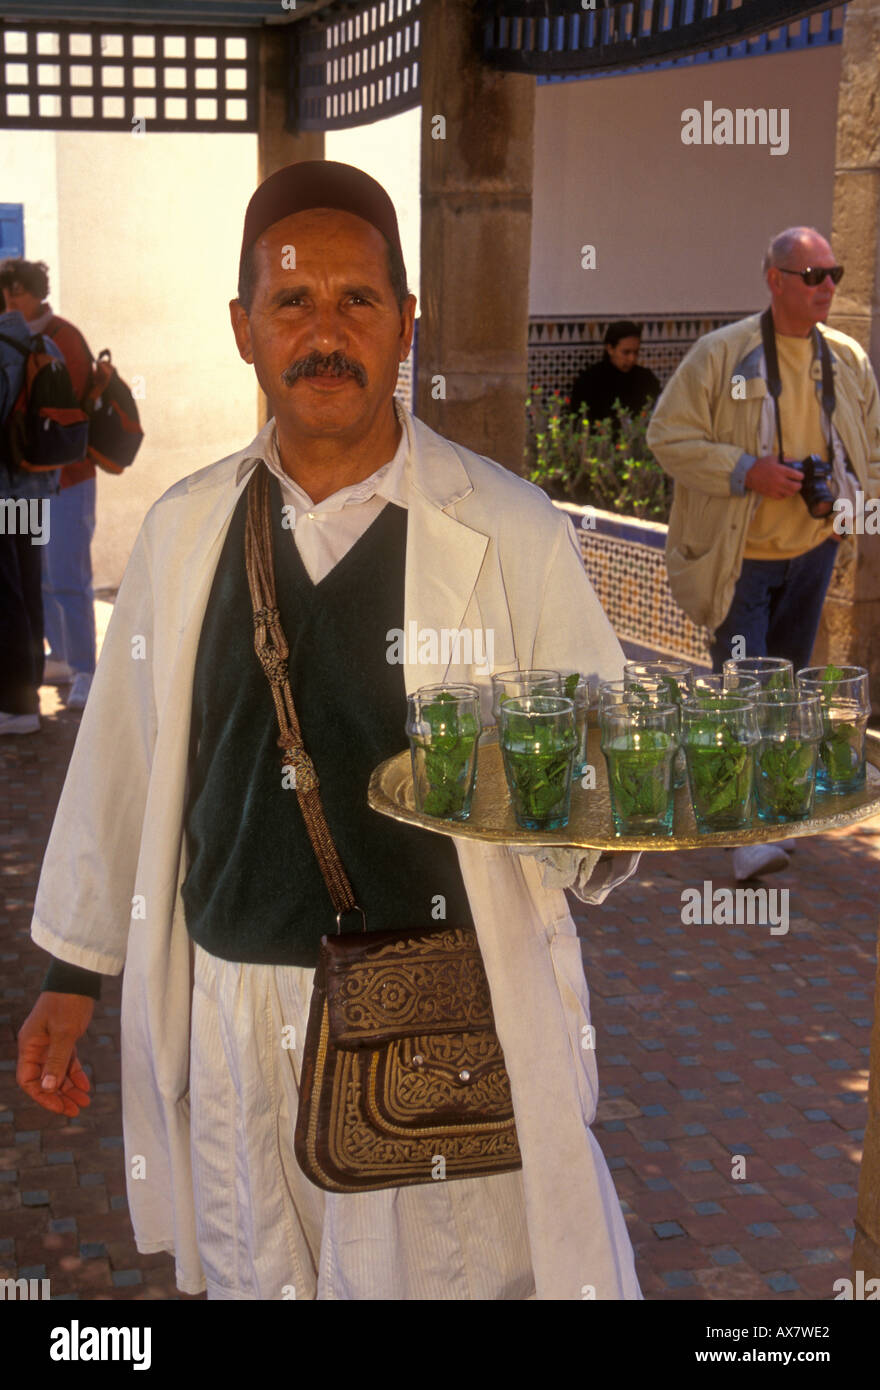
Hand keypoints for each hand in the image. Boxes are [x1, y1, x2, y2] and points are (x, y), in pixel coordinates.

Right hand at [17, 992, 93, 1116]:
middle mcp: (36, 1047)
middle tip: (76, 1110)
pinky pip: (66, 1062)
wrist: (78, 979)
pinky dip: (74, 1074)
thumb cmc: (68, 1002)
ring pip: (56, 1072)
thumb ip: (56, 1060)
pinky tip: (85, 1085)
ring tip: (85, 1102)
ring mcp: (49, 1043)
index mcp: (29, 1046)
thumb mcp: (64, 1033)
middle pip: (44, 1079)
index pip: (29, 1080)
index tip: (60, 1107)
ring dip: (69, 1088)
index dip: (43, 1097)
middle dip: (59, 1096)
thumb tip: (48, 1088)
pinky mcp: (62, 1038)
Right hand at [744, 455, 802, 498]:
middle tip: (797, 482)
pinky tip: (782, 490)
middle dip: (799, 484)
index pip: (798, 475)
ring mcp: (775, 488)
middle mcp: (780, 480)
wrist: (748, 474)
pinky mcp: (771, 494)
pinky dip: (784, 494)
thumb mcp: (773, 458)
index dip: (801, 475)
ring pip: (790, 493)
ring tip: (790, 487)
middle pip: (796, 487)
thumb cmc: (761, 465)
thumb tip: (795, 461)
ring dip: (792, 490)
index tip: (799, 475)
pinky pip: (782, 497)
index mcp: (781, 470)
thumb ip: (785, 459)